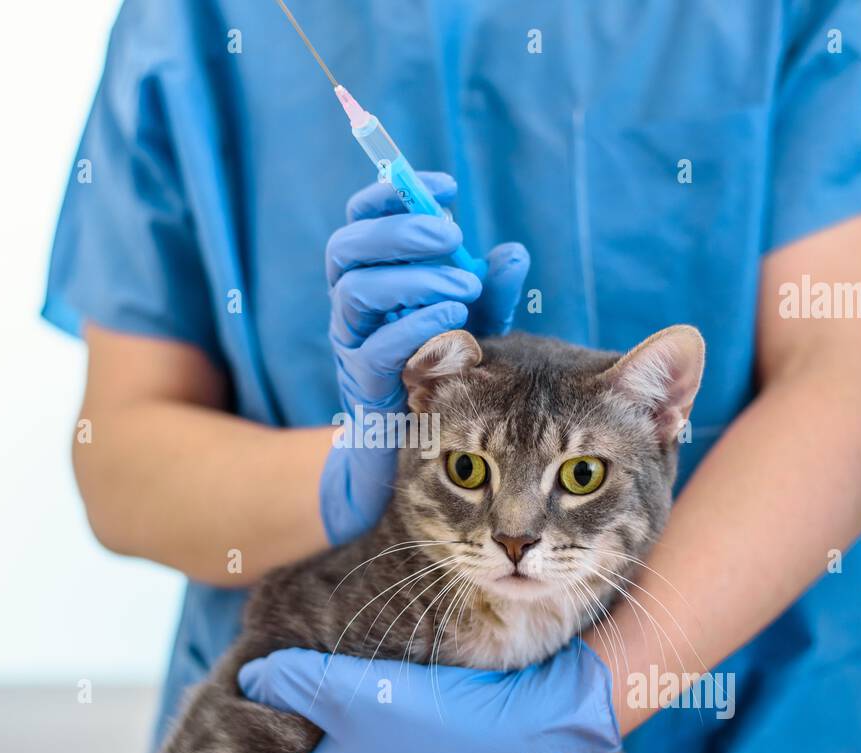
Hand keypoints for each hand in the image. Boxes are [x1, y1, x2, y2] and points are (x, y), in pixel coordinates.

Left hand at [237, 637, 618, 752]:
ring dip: (350, 736)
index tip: (287, 676)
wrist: (520, 740)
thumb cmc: (427, 719)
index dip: (273, 716)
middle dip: (312, 725)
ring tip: (366, 688)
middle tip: (325, 675)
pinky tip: (403, 713)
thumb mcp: (347, 687)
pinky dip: (386, 750)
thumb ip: (288, 680)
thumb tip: (250, 679)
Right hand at [319, 172, 529, 544]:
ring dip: (412, 281)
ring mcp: (351, 346)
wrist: (414, 454)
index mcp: (373, 278)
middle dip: (399, 233)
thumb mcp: (474, 327)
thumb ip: (488, 291)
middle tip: (452, 238)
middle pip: (347, 248)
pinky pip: (374, 350)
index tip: (446, 190)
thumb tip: (512, 253)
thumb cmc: (445, 379)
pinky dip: (416, 329)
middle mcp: (352, 308)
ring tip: (463, 289)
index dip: (392, 194)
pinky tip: (457, 327)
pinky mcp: (362, 387)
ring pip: (354, 292)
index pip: (361, 219)